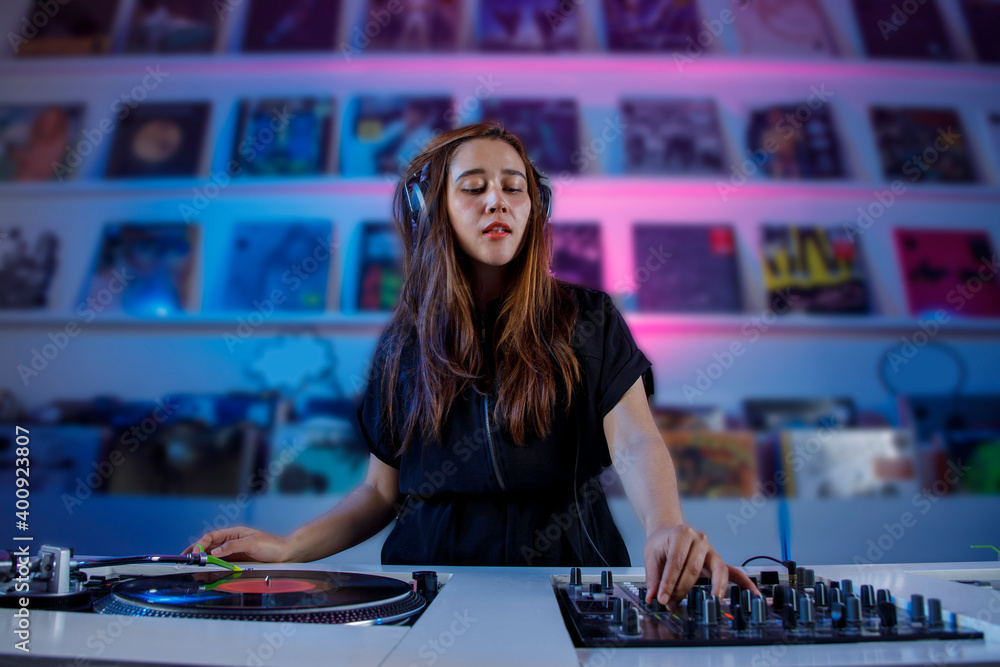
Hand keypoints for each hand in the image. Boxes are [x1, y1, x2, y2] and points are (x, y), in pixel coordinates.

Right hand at [181, 527, 294, 562]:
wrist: (286, 555)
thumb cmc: (272, 545)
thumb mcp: (252, 543)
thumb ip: (233, 547)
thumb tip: (215, 551)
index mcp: (234, 533)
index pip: (212, 536)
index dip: (202, 544)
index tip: (195, 552)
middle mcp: (232, 542)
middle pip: (210, 546)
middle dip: (197, 551)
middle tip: (184, 559)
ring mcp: (234, 553)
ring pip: (214, 556)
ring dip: (203, 561)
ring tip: (192, 567)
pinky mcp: (238, 562)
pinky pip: (222, 564)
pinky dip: (212, 568)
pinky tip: (206, 572)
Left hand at [643, 524, 759, 609]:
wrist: (669, 532)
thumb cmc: (661, 543)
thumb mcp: (651, 555)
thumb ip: (653, 577)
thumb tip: (653, 598)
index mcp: (682, 534)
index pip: (676, 562)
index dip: (668, 583)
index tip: (663, 599)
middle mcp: (700, 539)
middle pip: (694, 569)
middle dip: (682, 589)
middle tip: (672, 604)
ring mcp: (711, 550)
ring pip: (717, 570)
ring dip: (715, 588)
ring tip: (713, 601)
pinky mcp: (717, 561)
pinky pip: (733, 571)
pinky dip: (744, 582)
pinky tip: (753, 592)